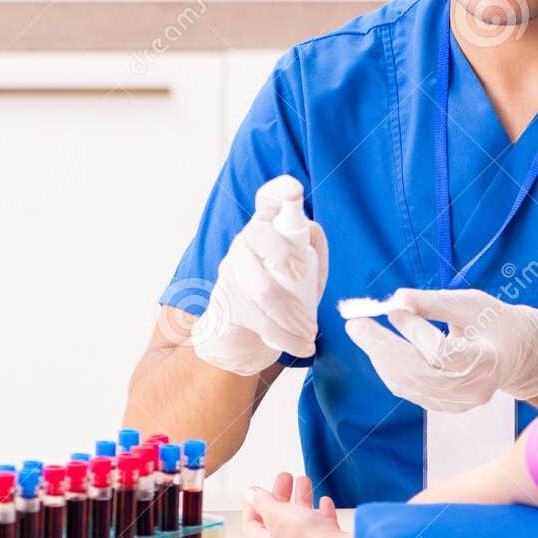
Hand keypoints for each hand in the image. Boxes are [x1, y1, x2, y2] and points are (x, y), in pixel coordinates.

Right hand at [190, 175, 328, 374]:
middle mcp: (245, 242)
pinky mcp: (226, 302)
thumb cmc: (281, 294)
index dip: (280, 192)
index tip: (294, 191)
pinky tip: (302, 346)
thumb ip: (310, 250)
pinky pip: (259, 319)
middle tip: (303, 278)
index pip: (268, 200)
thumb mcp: (303, 270)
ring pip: (263, 289)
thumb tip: (310, 237)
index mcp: (269, 227)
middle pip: (259, 236)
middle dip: (284, 257)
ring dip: (294, 317)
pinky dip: (286, 338)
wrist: (240, 335)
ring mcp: (231, 271)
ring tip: (311, 334)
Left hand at [243, 471, 351, 537]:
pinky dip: (322, 511)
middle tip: (285, 478)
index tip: (258, 491)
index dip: (252, 505)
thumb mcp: (276, 514)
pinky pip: (322, 524)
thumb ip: (262, 502)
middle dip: (280, 495)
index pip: (251, 524)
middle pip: (277, 518)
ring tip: (304, 481)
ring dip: (301, 498)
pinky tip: (324, 502)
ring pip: (301, 518)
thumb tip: (250, 494)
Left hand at [344, 287, 537, 411]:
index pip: (442, 353)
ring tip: (361, 331)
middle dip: (382, 348)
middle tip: (356, 324)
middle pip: (418, 374)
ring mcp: (458, 403)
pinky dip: (389, 367)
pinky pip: (409, 388)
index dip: (415, 332)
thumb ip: (435, 302)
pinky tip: (378, 347)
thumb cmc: (495, 322)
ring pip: (408, 384)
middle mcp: (473, 391)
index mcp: (487, 364)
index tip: (395, 309)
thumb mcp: (471, 303)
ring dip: (380, 357)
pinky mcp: (444, 405)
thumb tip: (396, 299)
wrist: (518, 352)